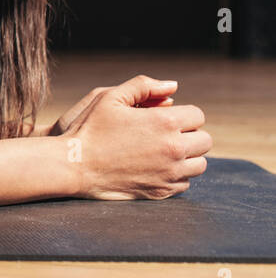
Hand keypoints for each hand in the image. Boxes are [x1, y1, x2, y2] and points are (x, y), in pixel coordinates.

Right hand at [65, 75, 210, 199]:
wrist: (72, 165)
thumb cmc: (89, 129)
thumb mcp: (109, 97)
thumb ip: (143, 85)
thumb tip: (173, 86)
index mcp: (165, 122)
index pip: (198, 116)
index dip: (182, 115)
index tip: (165, 119)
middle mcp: (173, 148)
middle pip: (204, 141)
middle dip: (189, 135)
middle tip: (165, 136)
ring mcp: (169, 173)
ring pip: (199, 164)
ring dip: (186, 157)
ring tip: (163, 153)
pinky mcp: (161, 191)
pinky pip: (184, 183)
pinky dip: (176, 176)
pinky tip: (156, 168)